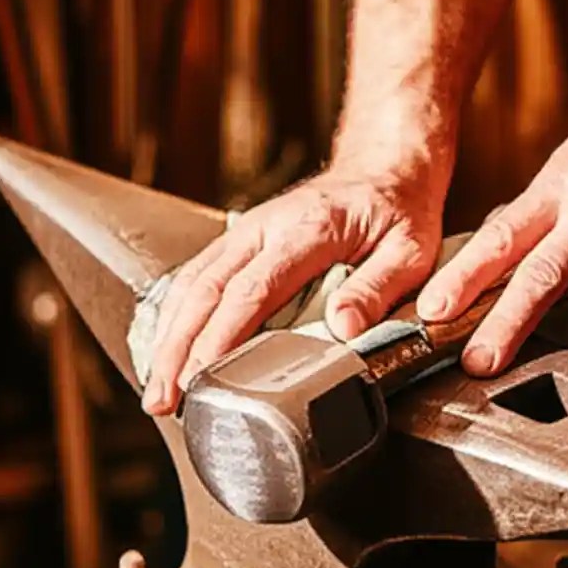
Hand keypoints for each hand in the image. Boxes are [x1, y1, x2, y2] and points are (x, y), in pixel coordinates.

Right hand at [142, 132, 449, 414]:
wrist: (382, 168)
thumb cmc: (399, 213)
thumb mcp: (410, 250)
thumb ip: (377, 288)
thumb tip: (344, 329)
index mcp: (307, 230)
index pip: (252, 289)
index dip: (221, 337)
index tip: (201, 377)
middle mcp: (265, 227)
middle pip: (206, 290)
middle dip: (178, 348)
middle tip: (163, 400)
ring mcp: (246, 231)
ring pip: (192, 284)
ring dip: (169, 337)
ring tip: (157, 390)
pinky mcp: (240, 240)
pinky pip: (197, 278)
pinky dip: (176, 317)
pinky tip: (167, 351)